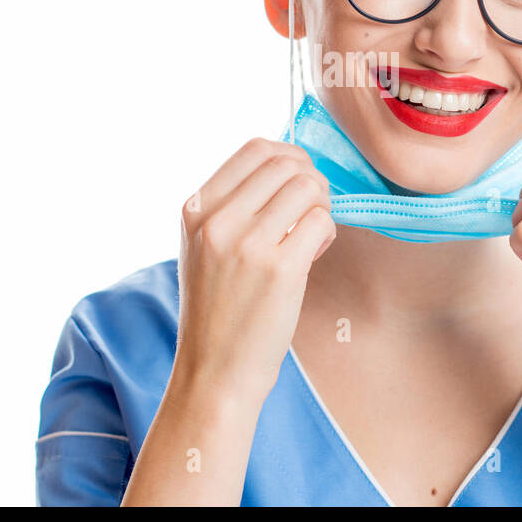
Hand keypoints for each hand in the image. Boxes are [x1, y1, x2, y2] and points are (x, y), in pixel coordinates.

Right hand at [174, 138, 336, 405]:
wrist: (214, 372)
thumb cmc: (217, 310)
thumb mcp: (204, 247)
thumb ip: (234, 205)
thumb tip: (290, 166)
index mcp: (196, 210)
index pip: (255, 149)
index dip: (289, 156)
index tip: (298, 179)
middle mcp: (217, 221)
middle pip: (287, 163)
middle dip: (311, 181)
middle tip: (311, 211)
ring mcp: (247, 244)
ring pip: (308, 187)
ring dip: (321, 207)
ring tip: (308, 236)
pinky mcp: (280, 269)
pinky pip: (321, 222)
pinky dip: (326, 233)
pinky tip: (311, 255)